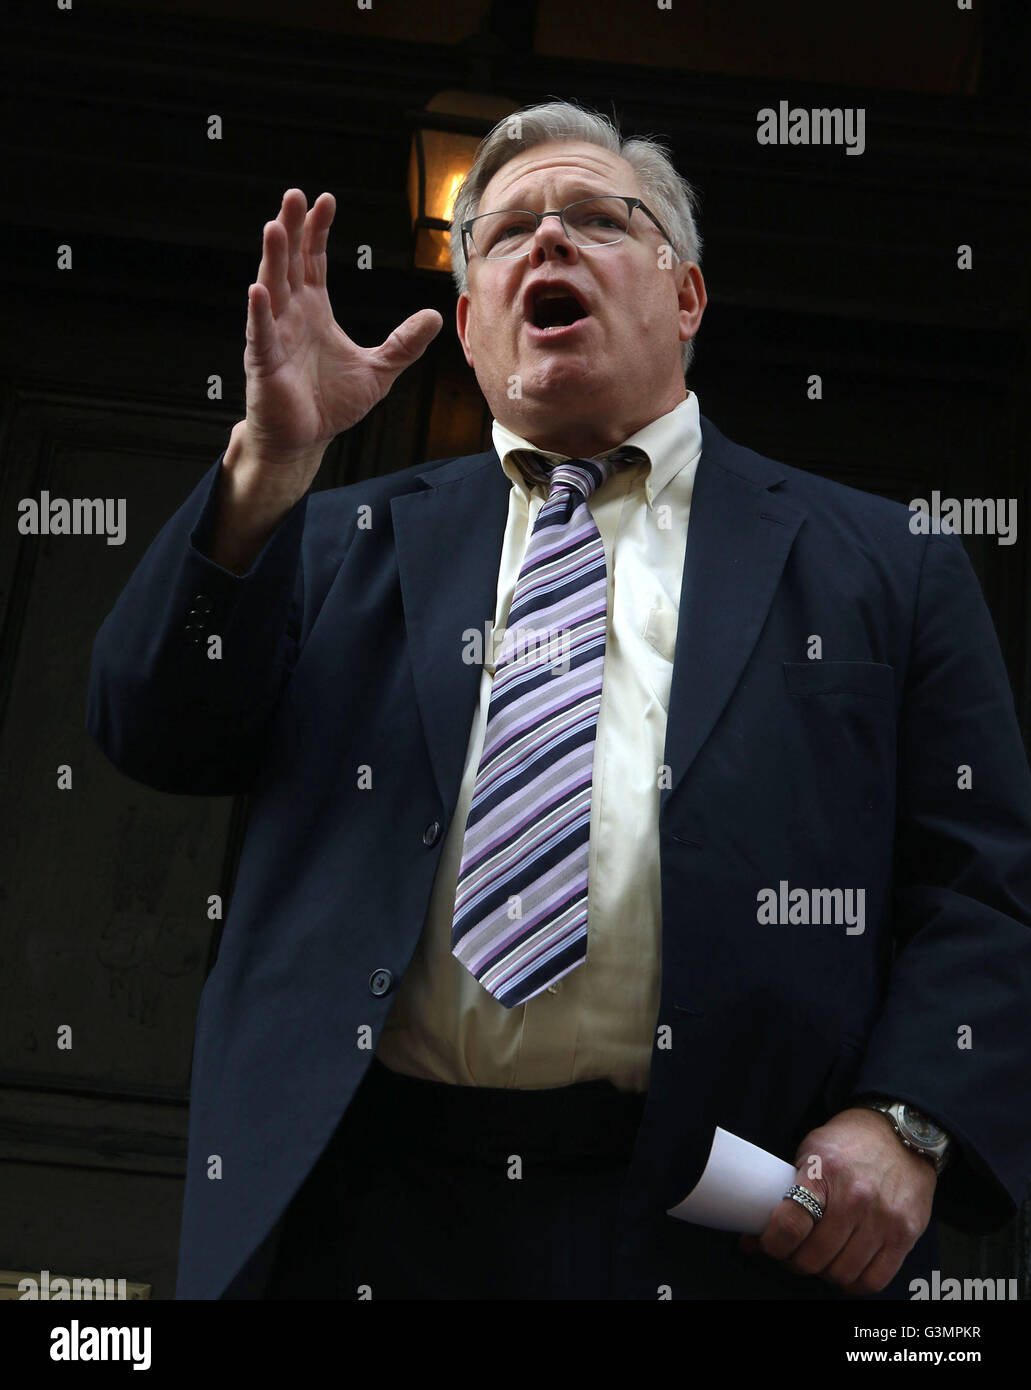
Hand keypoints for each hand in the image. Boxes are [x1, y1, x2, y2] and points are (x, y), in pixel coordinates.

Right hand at [242, 187, 442, 488]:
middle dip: (292, 229)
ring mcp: (274, 335)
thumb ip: (404, 343)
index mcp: (314, 310)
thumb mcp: (379, 370)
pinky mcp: (264, 363)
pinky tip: (258, 289)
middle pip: (290, 262)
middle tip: (294, 196)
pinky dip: (259, 312)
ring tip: (274, 227)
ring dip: (272, 258)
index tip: (325, 200)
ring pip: (271, 288)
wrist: (305, 439)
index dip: (317, 230)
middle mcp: (291, 315)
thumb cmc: (331, 404)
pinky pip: (260, 333)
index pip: (313, 260)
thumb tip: (434, 317)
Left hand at [738, 1107, 936, 1294]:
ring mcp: (883, 1218)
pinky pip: (874, 1280)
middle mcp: (856, 1197)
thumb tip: (754, 1237)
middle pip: (814, 1257)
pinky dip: (854, 1283)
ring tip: (820, 1258)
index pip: (791, 1224)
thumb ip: (787, 1190)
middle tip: (794, 1253)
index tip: (769, 1244)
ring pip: (841, 1273)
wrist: (899, 1134)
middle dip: (796, 1261)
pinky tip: (845, 1267)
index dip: (773, 1244)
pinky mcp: (905, 1234)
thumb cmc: (849, 1143)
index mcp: (825, 1170)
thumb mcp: (811, 1151)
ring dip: (824, 1272)